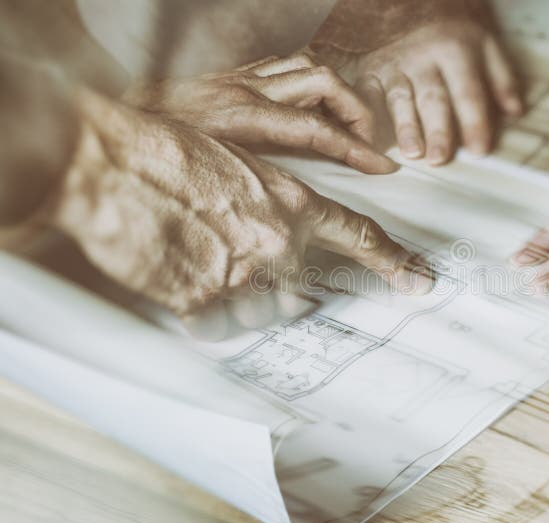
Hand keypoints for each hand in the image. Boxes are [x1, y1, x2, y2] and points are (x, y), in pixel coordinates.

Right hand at [53, 89, 431, 338]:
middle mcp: (278, 245)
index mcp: (293, 204)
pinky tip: (186, 286)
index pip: (362, 238)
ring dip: (242, 303)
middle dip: (280, 290)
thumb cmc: (169, 153)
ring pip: (262, 315)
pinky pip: (218, 327)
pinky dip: (205, 316)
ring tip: (207, 268)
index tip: (419, 279)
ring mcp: (243, 277)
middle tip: (245, 267)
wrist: (113, 165)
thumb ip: (271, 206)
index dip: (395, 262)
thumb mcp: (239, 163)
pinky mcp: (202, 302)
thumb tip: (280, 240)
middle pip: (303, 294)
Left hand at [122, 53, 396, 173]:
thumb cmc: (150, 149)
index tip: (381, 167)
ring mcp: (240, 79)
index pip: (317, 129)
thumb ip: (246, 189)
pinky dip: (307, 82)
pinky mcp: (232, 77)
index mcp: (244, 117)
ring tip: (349, 120)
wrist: (106, 118)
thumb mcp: (202, 175)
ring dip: (337, 91)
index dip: (356, 149)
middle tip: (370, 141)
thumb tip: (282, 215)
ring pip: (306, 67)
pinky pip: (283, 66)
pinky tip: (310, 103)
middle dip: (357, 110)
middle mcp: (247, 90)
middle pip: (323, 84)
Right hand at [323, 17, 521, 164]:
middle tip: (440, 158)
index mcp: (456, 51)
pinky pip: (368, 97)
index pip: (468, 92)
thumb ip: (501, 77)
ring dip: (405, 128)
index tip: (480, 150)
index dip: (474, 122)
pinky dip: (366, 119)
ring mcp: (395, 66)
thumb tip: (516, 112)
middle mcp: (424, 59)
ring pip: (401, 100)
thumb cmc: (452, 30)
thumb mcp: (485, 41)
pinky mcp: (372, 72)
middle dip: (437, 130)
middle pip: (433, 99)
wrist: (408, 2)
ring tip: (412, 152)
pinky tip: (370, 140)